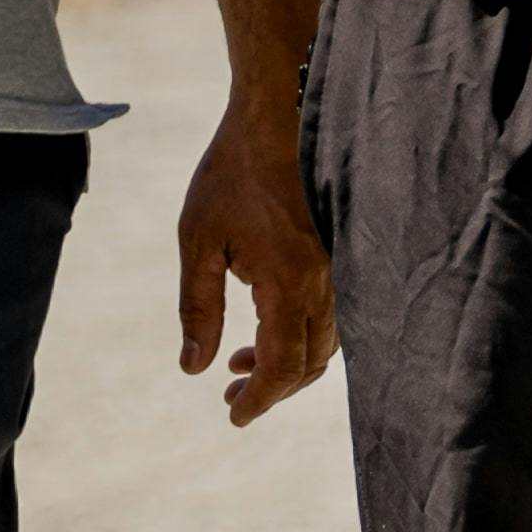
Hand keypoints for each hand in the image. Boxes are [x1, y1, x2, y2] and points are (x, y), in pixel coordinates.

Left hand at [174, 96, 334, 423]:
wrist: (279, 115)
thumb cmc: (233, 174)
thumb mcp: (199, 239)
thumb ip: (198, 308)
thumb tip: (194, 367)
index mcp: (289, 285)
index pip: (282, 368)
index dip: (260, 400)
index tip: (233, 415)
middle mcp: (323, 284)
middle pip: (308, 365)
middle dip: (272, 390)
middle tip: (231, 395)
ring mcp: (336, 270)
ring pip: (323, 343)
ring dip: (286, 364)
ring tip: (238, 363)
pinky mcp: (337, 256)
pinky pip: (328, 316)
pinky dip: (299, 336)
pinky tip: (263, 325)